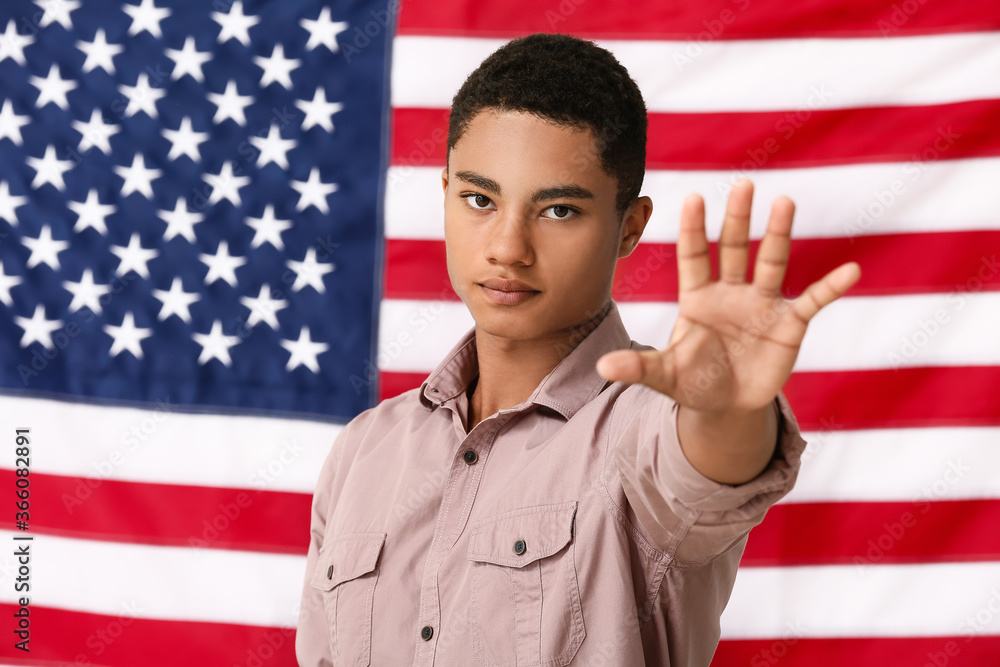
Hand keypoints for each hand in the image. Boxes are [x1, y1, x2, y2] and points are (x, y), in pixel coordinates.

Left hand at [596, 179, 860, 413]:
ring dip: (779, 234)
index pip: (694, 255)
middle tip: (743, 184)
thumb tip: (604, 368)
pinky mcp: (788, 325)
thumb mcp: (664, 376)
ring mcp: (761, 305)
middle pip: (734, 248)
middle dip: (738, 218)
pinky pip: (812, 301)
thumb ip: (638, 368)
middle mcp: (730, 293)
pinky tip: (851, 270)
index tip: (691, 196)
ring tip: (785, 202)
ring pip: (771, 262)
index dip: (693, 229)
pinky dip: (830, 287)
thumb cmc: (693, 382)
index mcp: (697, 298)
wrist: (726, 406)